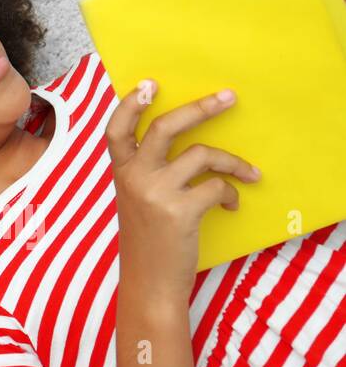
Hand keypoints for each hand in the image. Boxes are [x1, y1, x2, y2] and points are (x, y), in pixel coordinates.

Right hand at [105, 80, 260, 299]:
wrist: (148, 282)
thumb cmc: (146, 240)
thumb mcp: (134, 201)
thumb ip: (145, 172)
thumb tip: (185, 147)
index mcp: (120, 173)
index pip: (116, 129)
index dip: (131, 104)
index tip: (150, 84)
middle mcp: (134, 177)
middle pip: (166, 127)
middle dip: (200, 108)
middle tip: (227, 97)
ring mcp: (156, 192)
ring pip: (201, 155)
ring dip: (232, 162)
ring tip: (249, 173)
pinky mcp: (180, 211)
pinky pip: (216, 187)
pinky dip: (230, 193)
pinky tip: (231, 205)